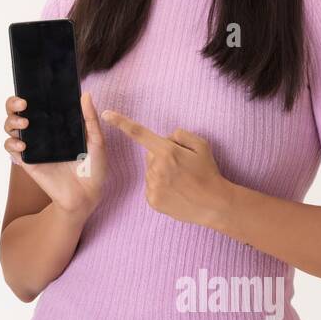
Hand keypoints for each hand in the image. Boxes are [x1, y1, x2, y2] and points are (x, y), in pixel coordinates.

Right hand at [4, 91, 106, 216]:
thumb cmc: (94, 167)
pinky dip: (12, 144)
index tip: (32, 92)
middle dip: (13, 104)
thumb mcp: (96, 140)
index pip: (36, 105)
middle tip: (23, 104)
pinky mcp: (27, 162)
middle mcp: (41, 133)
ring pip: (9, 128)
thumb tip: (85, 95)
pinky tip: (23, 146)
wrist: (87, 194)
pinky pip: (11, 149)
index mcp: (56, 125)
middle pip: (16, 113)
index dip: (28, 95)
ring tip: (25, 124)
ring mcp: (33, 147)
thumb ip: (90, 118)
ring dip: (11, 122)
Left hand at [100, 111, 233, 228]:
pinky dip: (161, 187)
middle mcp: (156, 168)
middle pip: (150, 154)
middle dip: (162, 155)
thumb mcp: (201, 145)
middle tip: (181, 166)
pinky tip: (176, 191)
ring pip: (151, 171)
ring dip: (161, 172)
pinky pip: (151, 186)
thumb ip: (180, 135)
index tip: (106, 114)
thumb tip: (164, 138)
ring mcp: (153, 186)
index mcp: (167, 151)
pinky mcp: (152, 200)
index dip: (121, 122)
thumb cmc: (208, 172)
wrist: (214, 204)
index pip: (139, 133)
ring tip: (181, 181)